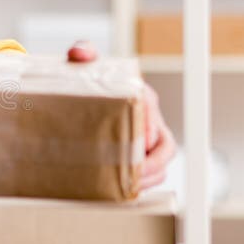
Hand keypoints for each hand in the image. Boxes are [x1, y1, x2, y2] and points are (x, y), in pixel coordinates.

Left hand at [66, 40, 176, 190]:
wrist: (84, 88)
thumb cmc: (89, 76)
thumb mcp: (86, 64)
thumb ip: (83, 53)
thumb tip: (79, 53)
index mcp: (144, 98)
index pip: (155, 125)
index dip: (148, 144)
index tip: (135, 156)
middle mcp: (150, 118)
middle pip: (164, 149)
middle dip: (153, 167)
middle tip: (134, 179)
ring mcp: (146, 136)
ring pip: (159, 162)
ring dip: (149, 178)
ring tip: (131, 189)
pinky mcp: (137, 150)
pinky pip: (148, 169)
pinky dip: (140, 181)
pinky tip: (124, 191)